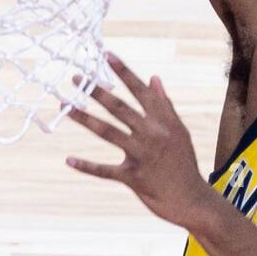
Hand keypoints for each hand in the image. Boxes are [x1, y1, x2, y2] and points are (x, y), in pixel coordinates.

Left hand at [65, 54, 208, 228]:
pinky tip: (69, 160)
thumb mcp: (180, 132)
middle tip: (76, 78)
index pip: (141, 91)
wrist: (192, 200)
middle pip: (119, 108)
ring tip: (65, 107)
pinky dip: (86, 166)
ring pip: (107, 132)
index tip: (106, 55)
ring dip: (84, 118)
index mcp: (164, 122)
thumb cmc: (184, 164)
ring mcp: (141, 156)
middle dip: (96, 91)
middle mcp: (152, 135)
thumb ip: (165, 106)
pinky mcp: (133, 177)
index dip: (123, 72)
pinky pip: (105, 170)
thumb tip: (154, 78)